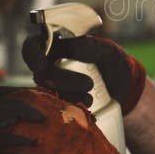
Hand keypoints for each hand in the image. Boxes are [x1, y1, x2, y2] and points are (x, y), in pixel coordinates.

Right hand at [22, 34, 145, 112]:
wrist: (123, 83)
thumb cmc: (112, 59)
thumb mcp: (107, 49)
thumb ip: (92, 46)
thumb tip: (73, 47)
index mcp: (55, 46)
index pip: (32, 47)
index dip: (32, 56)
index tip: (41, 66)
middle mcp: (49, 66)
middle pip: (41, 74)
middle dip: (62, 80)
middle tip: (88, 84)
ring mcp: (54, 85)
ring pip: (48, 93)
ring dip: (68, 96)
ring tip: (91, 98)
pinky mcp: (62, 101)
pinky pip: (58, 107)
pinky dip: (70, 108)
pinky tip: (86, 107)